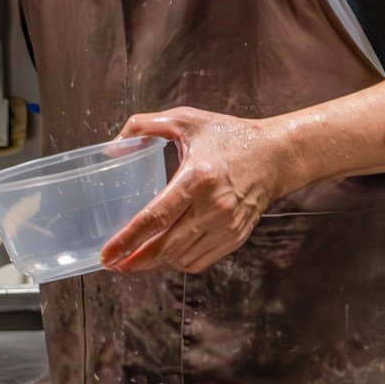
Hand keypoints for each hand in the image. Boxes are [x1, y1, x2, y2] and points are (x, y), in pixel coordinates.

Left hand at [99, 107, 298, 274]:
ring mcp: (227, 225)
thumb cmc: (231, 136)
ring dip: (156, 264)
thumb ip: (145, 126)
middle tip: (114, 263)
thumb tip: (114, 147)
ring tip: (137, 260)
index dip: (127, 240)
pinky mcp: (236, 236)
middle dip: (135, 261)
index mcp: (197, 178)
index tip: (107, 254)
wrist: (276, 155)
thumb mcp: (187, 120)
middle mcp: (214, 207)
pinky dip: (179, 263)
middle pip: (166, 247)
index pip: (155, 218)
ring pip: (182, 259)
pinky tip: (167, 255)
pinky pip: (201, 261)